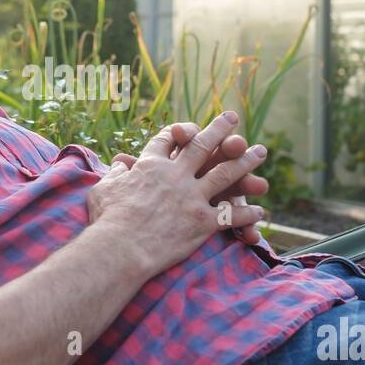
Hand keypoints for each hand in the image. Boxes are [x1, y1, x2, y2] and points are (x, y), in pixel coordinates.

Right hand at [108, 120, 268, 244]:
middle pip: (202, 146)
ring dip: (245, 162)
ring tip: (260, 151)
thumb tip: (120, 165)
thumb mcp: (104, 189)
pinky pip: (231, 215)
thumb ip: (115, 175)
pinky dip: (247, 214)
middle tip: (233, 117)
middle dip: (219, 130)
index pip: (166, 140)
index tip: (185, 129)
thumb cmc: (107, 219)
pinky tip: (260, 211)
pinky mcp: (202, 221)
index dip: (176, 132)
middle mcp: (176, 175)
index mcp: (151, 165)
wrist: (121, 247)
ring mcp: (192, 197)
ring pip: (225, 174)